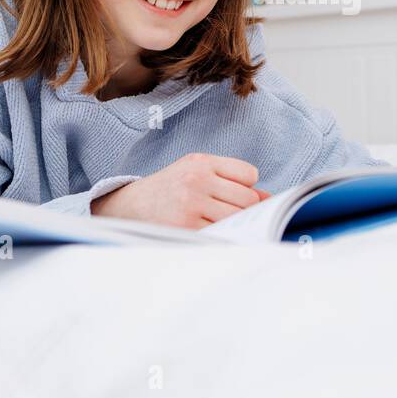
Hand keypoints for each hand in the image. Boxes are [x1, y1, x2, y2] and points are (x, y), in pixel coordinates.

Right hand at [91, 153, 271, 227]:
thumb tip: (269, 198)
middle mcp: (196, 181)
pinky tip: (206, 230)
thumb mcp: (196, 172)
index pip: (249, 174)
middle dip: (243, 208)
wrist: (127, 206)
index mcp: (201, 162)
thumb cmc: (169, 189)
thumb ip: (231, 180)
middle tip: (223, 211)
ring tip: (214, 220)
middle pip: (248, 199)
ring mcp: (191, 205)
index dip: (246, 186)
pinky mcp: (186, 228)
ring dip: (232, 223)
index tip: (231, 192)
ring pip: (237, 218)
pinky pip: (221, 234)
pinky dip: (220, 235)